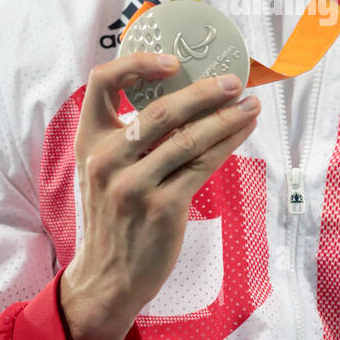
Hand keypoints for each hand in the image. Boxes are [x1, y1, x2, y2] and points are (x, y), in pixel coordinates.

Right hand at [59, 52, 260, 339]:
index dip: (137, 63)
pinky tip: (242, 131)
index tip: (172, 61)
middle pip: (161, 109)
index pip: (101, 82)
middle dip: (204, 91)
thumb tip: (182, 98)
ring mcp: (134, 185)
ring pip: (189, 137)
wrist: (106, 277)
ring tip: (250, 105)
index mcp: (89, 142)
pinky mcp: (163, 207)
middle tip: (233, 81)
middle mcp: (107, 159)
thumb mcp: (102, 172)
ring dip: (226, 117)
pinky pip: (202, 165)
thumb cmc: (112, 217)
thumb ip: (126, 137)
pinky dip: (227, 144)